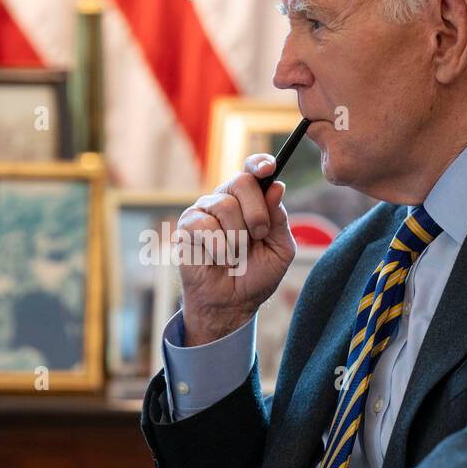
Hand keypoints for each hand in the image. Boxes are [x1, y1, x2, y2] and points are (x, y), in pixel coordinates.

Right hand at [177, 155, 295, 345]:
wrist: (232, 303)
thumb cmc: (256, 276)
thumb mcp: (280, 249)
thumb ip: (279, 220)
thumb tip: (276, 186)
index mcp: (250, 201)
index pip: (253, 169)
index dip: (260, 163)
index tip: (268, 168)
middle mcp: (226, 200)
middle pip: (242, 182)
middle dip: (256, 211)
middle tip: (259, 234)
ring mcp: (204, 211)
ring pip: (225, 206)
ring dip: (237, 238)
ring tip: (236, 257)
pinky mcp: (187, 227)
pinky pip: (205, 226)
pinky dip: (218, 248)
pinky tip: (219, 260)